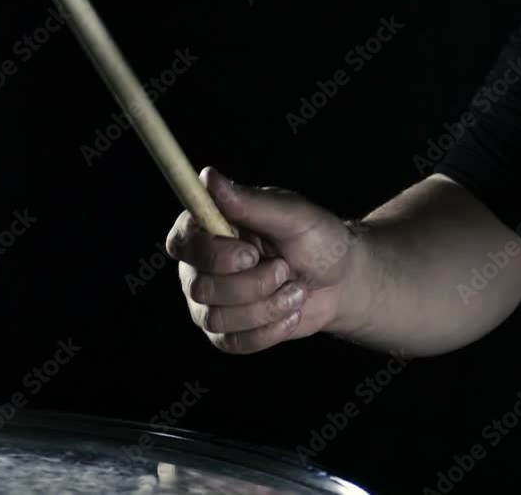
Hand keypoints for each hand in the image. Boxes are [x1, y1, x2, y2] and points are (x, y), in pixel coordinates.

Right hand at [166, 167, 359, 353]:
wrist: (339, 279)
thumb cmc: (316, 238)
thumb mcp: (292, 215)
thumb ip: (249, 201)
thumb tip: (208, 177)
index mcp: (207, 228)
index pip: (181, 243)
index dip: (211, 254)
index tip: (250, 254)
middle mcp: (198, 264)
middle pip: (201, 287)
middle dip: (253, 285)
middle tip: (285, 269)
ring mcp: (208, 301)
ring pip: (217, 319)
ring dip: (266, 308)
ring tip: (295, 291)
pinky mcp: (224, 331)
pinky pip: (232, 342)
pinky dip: (269, 330)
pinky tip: (290, 313)